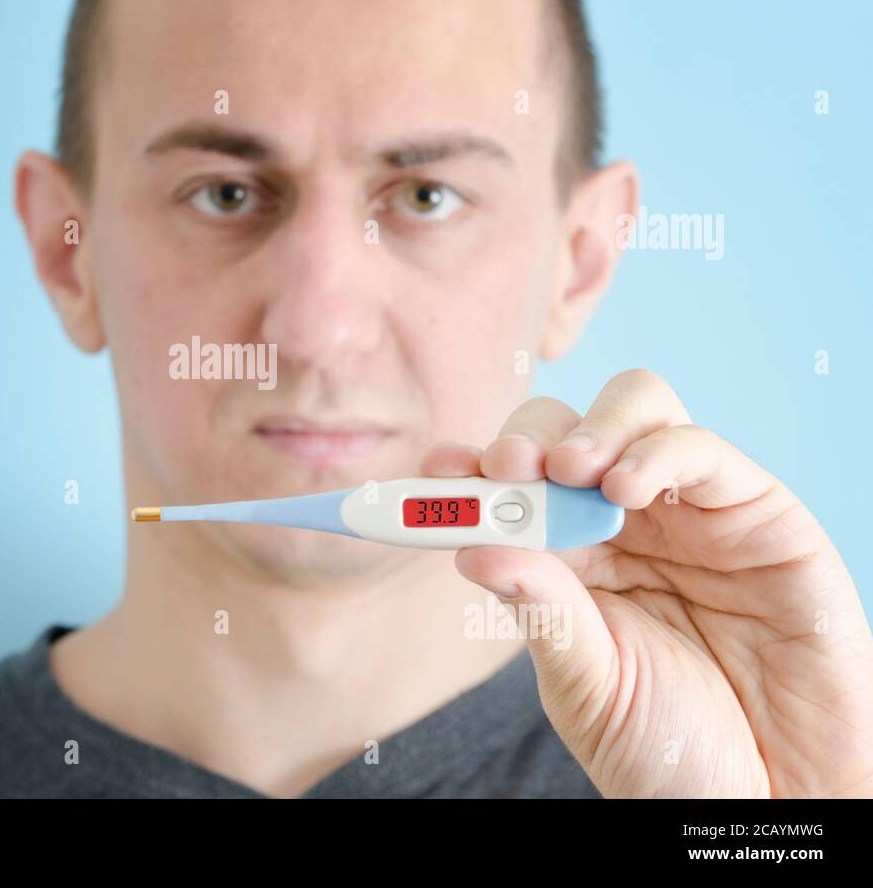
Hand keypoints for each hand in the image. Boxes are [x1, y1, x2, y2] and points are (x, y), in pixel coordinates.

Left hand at [422, 368, 872, 796]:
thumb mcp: (588, 683)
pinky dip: (657, 452)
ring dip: (590, 429)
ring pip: (635, 410)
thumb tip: (471, 549)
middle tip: (505, 468)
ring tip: (566, 472)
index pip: (512, 489)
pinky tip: (625, 490)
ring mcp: (691, 510)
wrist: (772, 796)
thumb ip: (541, 610)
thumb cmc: (673, 749)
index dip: (470, 471)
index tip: (434, 470)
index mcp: (571, 560)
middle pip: (566, 432)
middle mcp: (626, 523)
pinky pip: (703, 450)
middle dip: (527, 438)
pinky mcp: (758, 512)